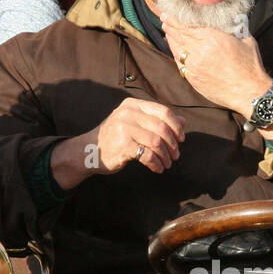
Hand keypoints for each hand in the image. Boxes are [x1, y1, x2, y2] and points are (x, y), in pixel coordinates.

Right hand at [50, 97, 184, 188]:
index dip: (176, 126)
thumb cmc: (115, 137)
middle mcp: (128, 114)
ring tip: (167, 163)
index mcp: (133, 105)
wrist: (89, 150)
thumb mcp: (134, 123)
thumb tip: (183, 122)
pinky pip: (148, 155)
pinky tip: (157, 168)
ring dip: (166, 156)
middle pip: (162, 127)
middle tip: (175, 155)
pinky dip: (156, 163)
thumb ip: (156, 120)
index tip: (181, 139)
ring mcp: (124, 129)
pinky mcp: (123, 146)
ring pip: (157, 142)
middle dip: (173, 144)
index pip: (163, 111)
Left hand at [161, 16, 271, 116]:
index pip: (187, 26)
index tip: (168, 13)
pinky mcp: (194, 79)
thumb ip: (235, 28)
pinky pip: (180, 64)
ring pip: (177, 50)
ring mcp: (195, 67)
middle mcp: (200, 51)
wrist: (249, 92)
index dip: (175, 19)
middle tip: (164, 19)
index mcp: (213, 38)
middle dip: (170, 26)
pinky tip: (175, 50)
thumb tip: (233, 19)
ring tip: (167, 31)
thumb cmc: (250, 67)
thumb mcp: (246, 40)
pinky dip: (175, 55)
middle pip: (179, 36)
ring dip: (170, 39)